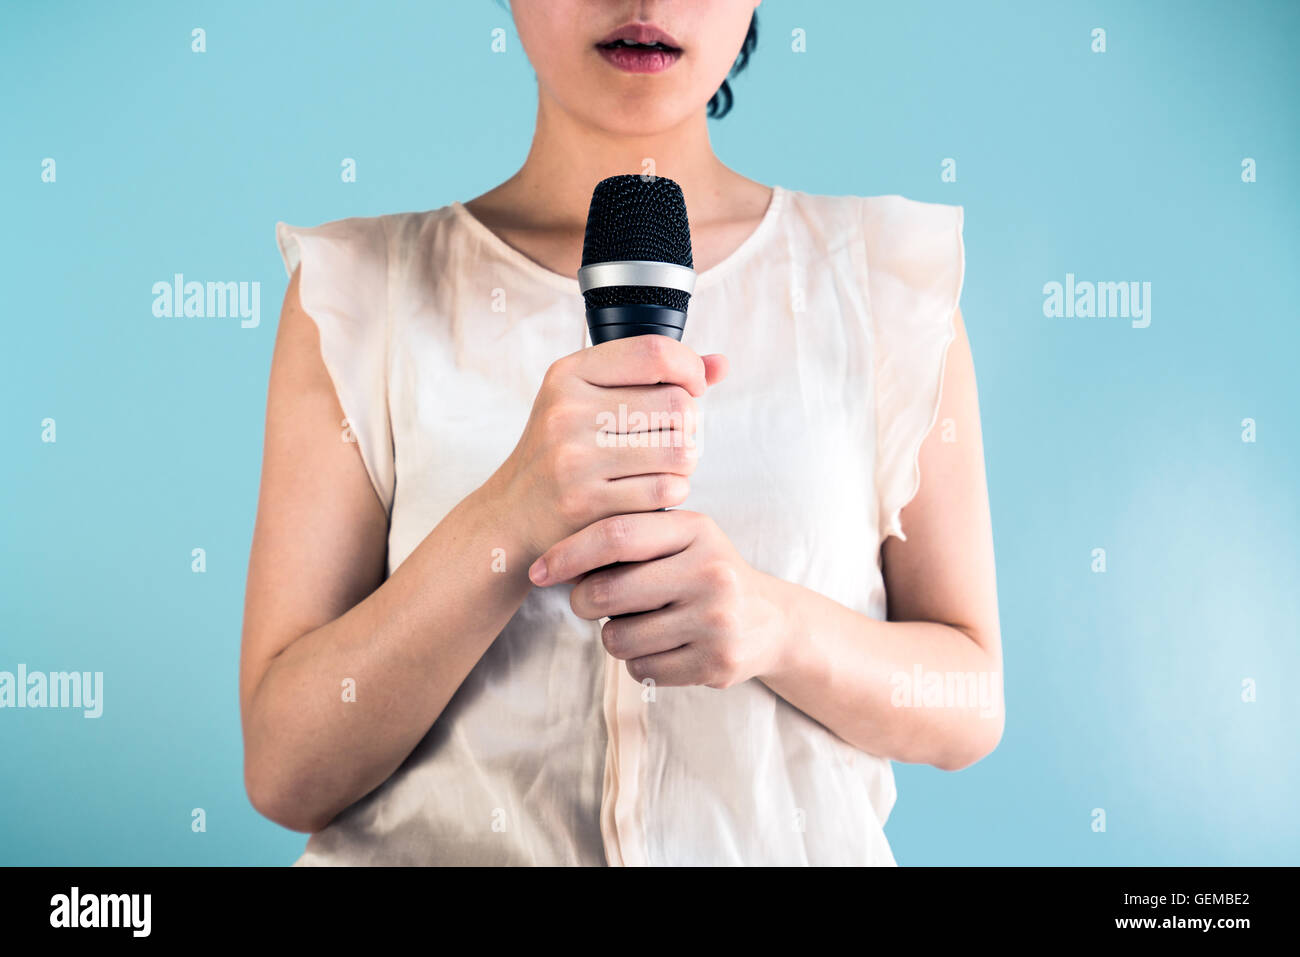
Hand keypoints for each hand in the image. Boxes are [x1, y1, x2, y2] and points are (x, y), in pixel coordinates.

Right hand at [488, 336, 728, 557]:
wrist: (512, 515)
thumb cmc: (562, 452)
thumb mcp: (591, 400)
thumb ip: (655, 377)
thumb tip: (721, 364)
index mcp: (568, 374)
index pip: (655, 352)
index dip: (689, 369)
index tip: (692, 388)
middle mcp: (567, 411)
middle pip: (678, 405)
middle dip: (688, 425)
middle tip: (670, 438)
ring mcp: (574, 459)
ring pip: (680, 451)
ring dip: (684, 463)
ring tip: (662, 467)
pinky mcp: (587, 503)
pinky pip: (667, 492)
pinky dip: (672, 493)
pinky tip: (651, 494)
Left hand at [527, 510, 790, 688]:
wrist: (770, 620)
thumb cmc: (704, 571)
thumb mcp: (680, 538)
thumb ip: (628, 537)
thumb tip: (552, 560)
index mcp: (697, 529)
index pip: (616, 534)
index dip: (567, 553)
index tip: (538, 570)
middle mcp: (711, 572)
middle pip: (608, 591)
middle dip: (582, 601)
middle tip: (587, 602)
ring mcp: (716, 621)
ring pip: (619, 637)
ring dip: (614, 635)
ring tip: (639, 624)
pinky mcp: (716, 664)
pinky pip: (642, 668)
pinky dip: (639, 661)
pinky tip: (663, 646)